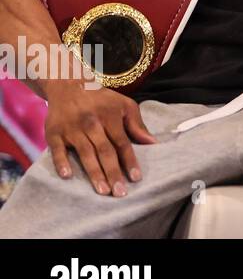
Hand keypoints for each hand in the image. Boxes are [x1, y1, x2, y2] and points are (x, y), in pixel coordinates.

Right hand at [44, 81, 157, 196]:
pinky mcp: (54, 133)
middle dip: (113, 173)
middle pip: (104, 151)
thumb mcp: (123, 104)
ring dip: (94, 173)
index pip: (122, 142)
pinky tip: (67, 176)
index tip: (136, 178)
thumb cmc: (101, 99)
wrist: (68, 85)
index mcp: (110, 116)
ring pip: (85, 153)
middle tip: (120, 193)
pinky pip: (57, 150)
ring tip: (103, 191)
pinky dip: (61, 162)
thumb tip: (152, 142)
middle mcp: (91, 123)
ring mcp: (72, 129)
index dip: (129, 160)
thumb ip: (137, 124)